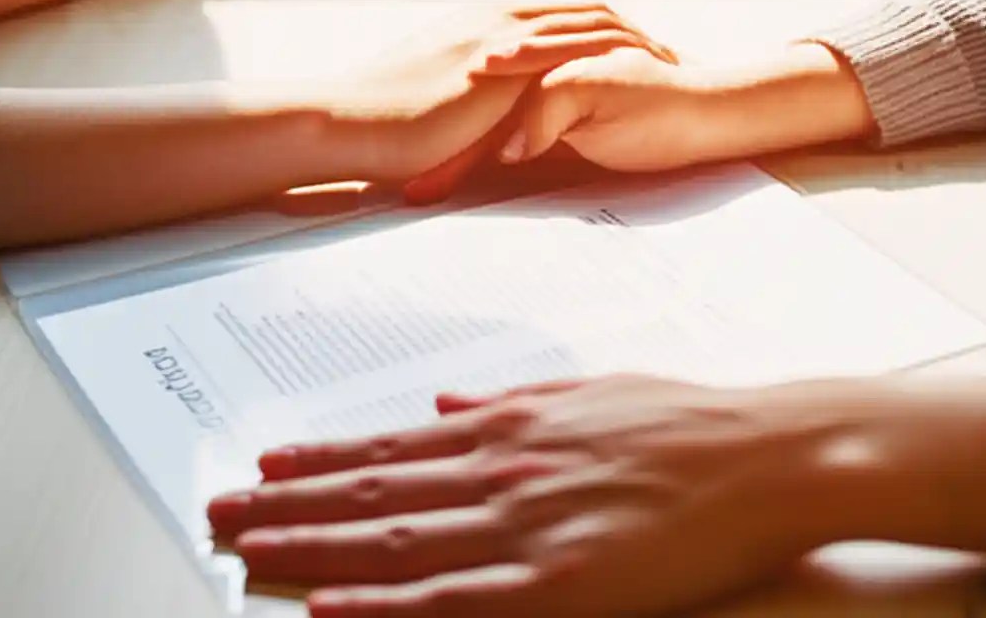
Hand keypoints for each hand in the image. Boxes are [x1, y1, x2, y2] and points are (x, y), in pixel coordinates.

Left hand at [208, 372, 985, 617]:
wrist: (768, 454)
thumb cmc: (689, 423)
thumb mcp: (589, 391)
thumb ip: (511, 396)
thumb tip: (445, 396)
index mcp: (510, 423)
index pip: (390, 446)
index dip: (319, 461)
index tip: (263, 468)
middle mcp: (500, 467)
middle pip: (371, 492)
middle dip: (286, 506)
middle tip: (217, 515)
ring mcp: (524, 522)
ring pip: (393, 540)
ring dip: (310, 547)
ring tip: (244, 551)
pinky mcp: (559, 581)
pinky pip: (454, 598)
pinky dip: (385, 603)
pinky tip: (331, 606)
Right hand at [315, 4, 675, 189]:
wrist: (346, 122)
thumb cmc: (379, 121)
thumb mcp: (432, 96)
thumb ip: (466, 96)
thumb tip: (479, 119)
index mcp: (482, 25)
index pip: (559, 16)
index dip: (601, 30)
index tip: (636, 50)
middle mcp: (496, 22)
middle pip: (584, 12)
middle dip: (631, 31)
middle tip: (671, 55)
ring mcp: (498, 42)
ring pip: (584, 27)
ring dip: (632, 43)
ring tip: (672, 65)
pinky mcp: (498, 70)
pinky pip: (566, 55)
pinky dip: (607, 63)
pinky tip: (638, 81)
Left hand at [404, 42, 876, 201]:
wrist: (703, 113)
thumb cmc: (639, 124)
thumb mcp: (572, 136)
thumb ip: (533, 138)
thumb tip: (494, 165)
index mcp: (531, 79)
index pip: (471, 113)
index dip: (437, 147)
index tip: (402, 184)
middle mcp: (544, 66)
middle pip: (476, 108)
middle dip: (437, 150)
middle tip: (402, 192)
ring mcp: (571, 65)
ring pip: (505, 101)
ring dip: (468, 139)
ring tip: (434, 177)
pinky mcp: (601, 75)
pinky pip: (559, 97)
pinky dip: (533, 127)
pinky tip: (511, 156)